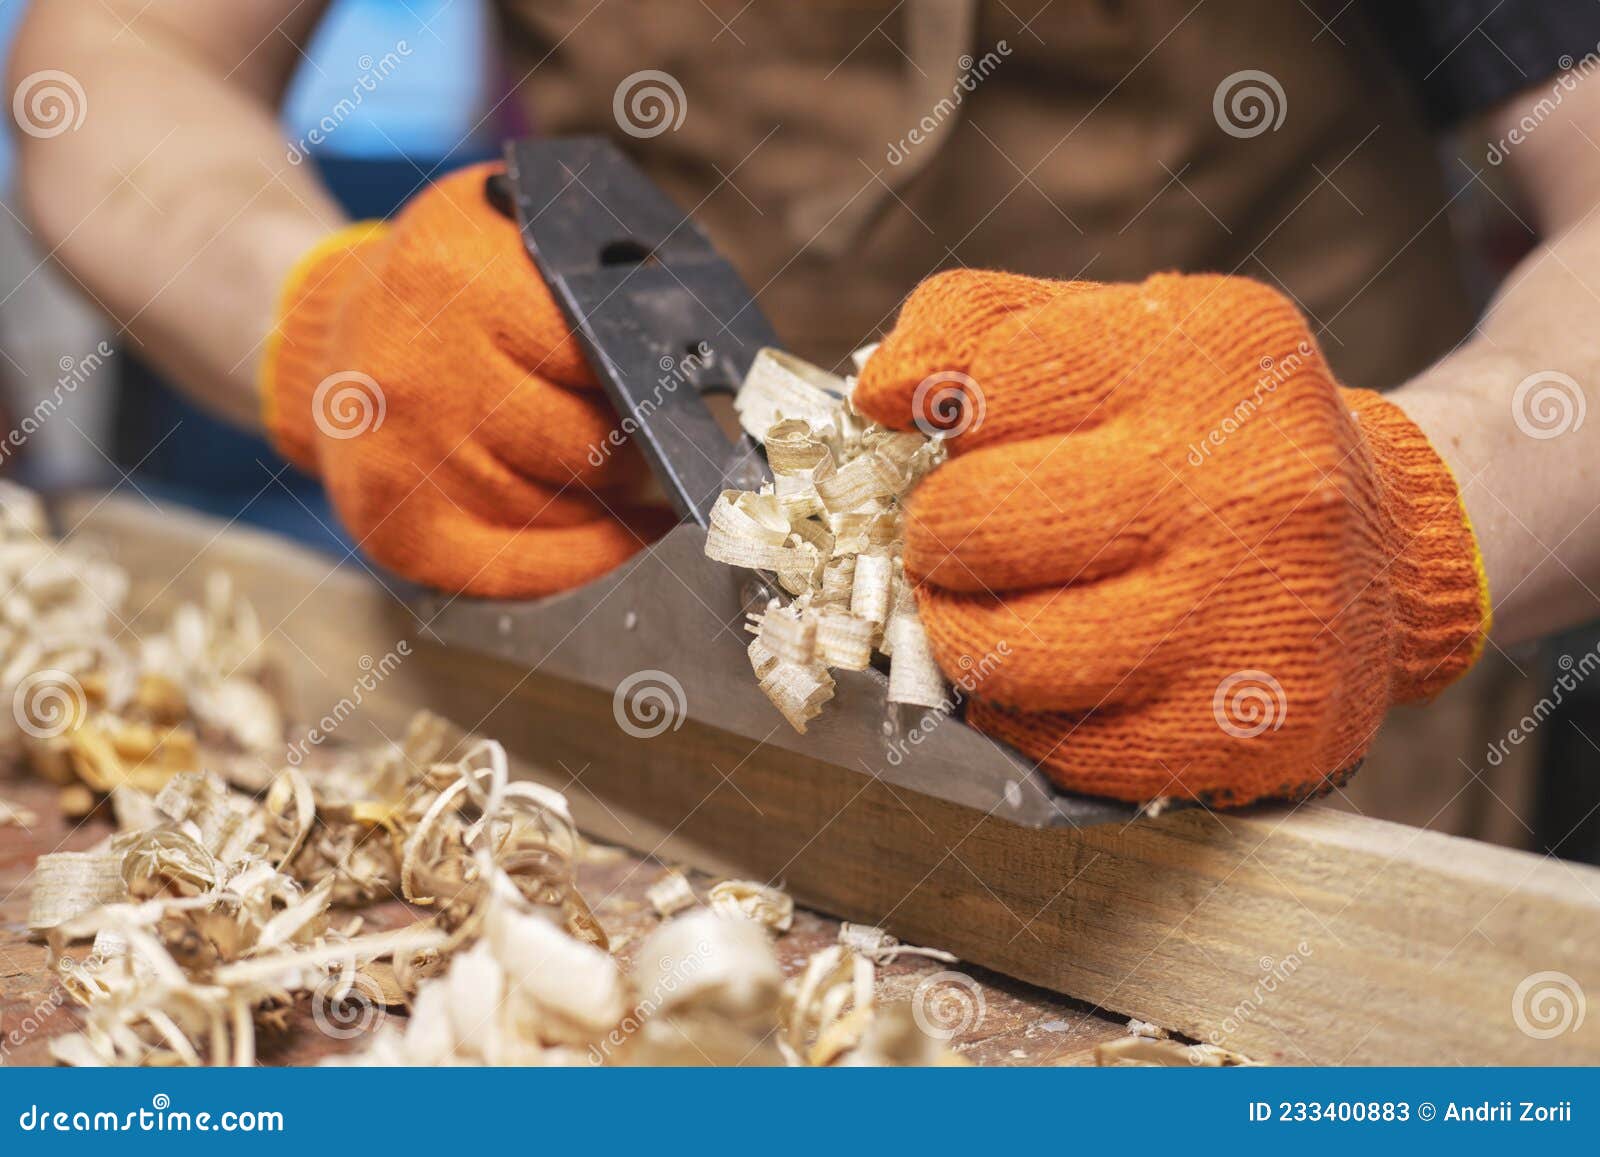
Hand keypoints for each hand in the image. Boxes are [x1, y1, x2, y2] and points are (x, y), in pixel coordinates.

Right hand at [260, 163, 671, 596]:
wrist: (337, 351)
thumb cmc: (450, 294)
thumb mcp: (512, 235)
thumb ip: (597, 264)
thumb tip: (694, 332)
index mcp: (453, 277)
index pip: (604, 348)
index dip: (657, 375)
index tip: (691, 388)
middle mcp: (418, 374)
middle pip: (590, 443)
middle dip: (642, 444)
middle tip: (660, 436)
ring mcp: (403, 463)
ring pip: (569, 508)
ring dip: (617, 499)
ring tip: (631, 473)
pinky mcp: (400, 534)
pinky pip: (528, 571)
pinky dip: (590, 557)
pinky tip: (625, 531)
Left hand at [855, 271, 1489, 804]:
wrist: (1385, 544)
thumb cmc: (1216, 428)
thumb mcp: (1122, 328)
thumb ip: (977, 325)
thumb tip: (875, 393)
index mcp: (1210, 359)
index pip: (986, 387)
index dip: (940, 421)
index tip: (958, 439)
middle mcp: (1244, 488)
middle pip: (978, 524)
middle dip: (934, 533)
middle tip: (953, 536)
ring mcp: (1247, 621)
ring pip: (1004, 653)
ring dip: (958, 632)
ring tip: (984, 605)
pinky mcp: (1240, 733)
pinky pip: (1057, 746)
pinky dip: (1019, 714)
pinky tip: (1052, 672)